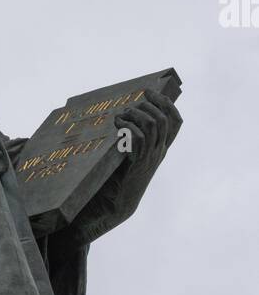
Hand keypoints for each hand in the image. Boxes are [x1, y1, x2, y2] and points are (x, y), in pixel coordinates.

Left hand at [62, 89, 181, 246]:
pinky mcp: (139, 164)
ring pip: (154, 125)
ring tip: (123, 114)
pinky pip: (140, 138)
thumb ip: (131, 138)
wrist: (120, 202)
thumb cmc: (121, 177)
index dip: (168, 104)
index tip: (151, 92)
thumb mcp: (130, 153)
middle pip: (165, 120)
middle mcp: (160, 152)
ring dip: (137, 114)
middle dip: (150, 104)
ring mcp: (151, 158)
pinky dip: (128, 127)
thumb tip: (120, 114)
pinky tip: (117, 126)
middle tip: (134, 101)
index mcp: (161, 148)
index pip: (176, 122)